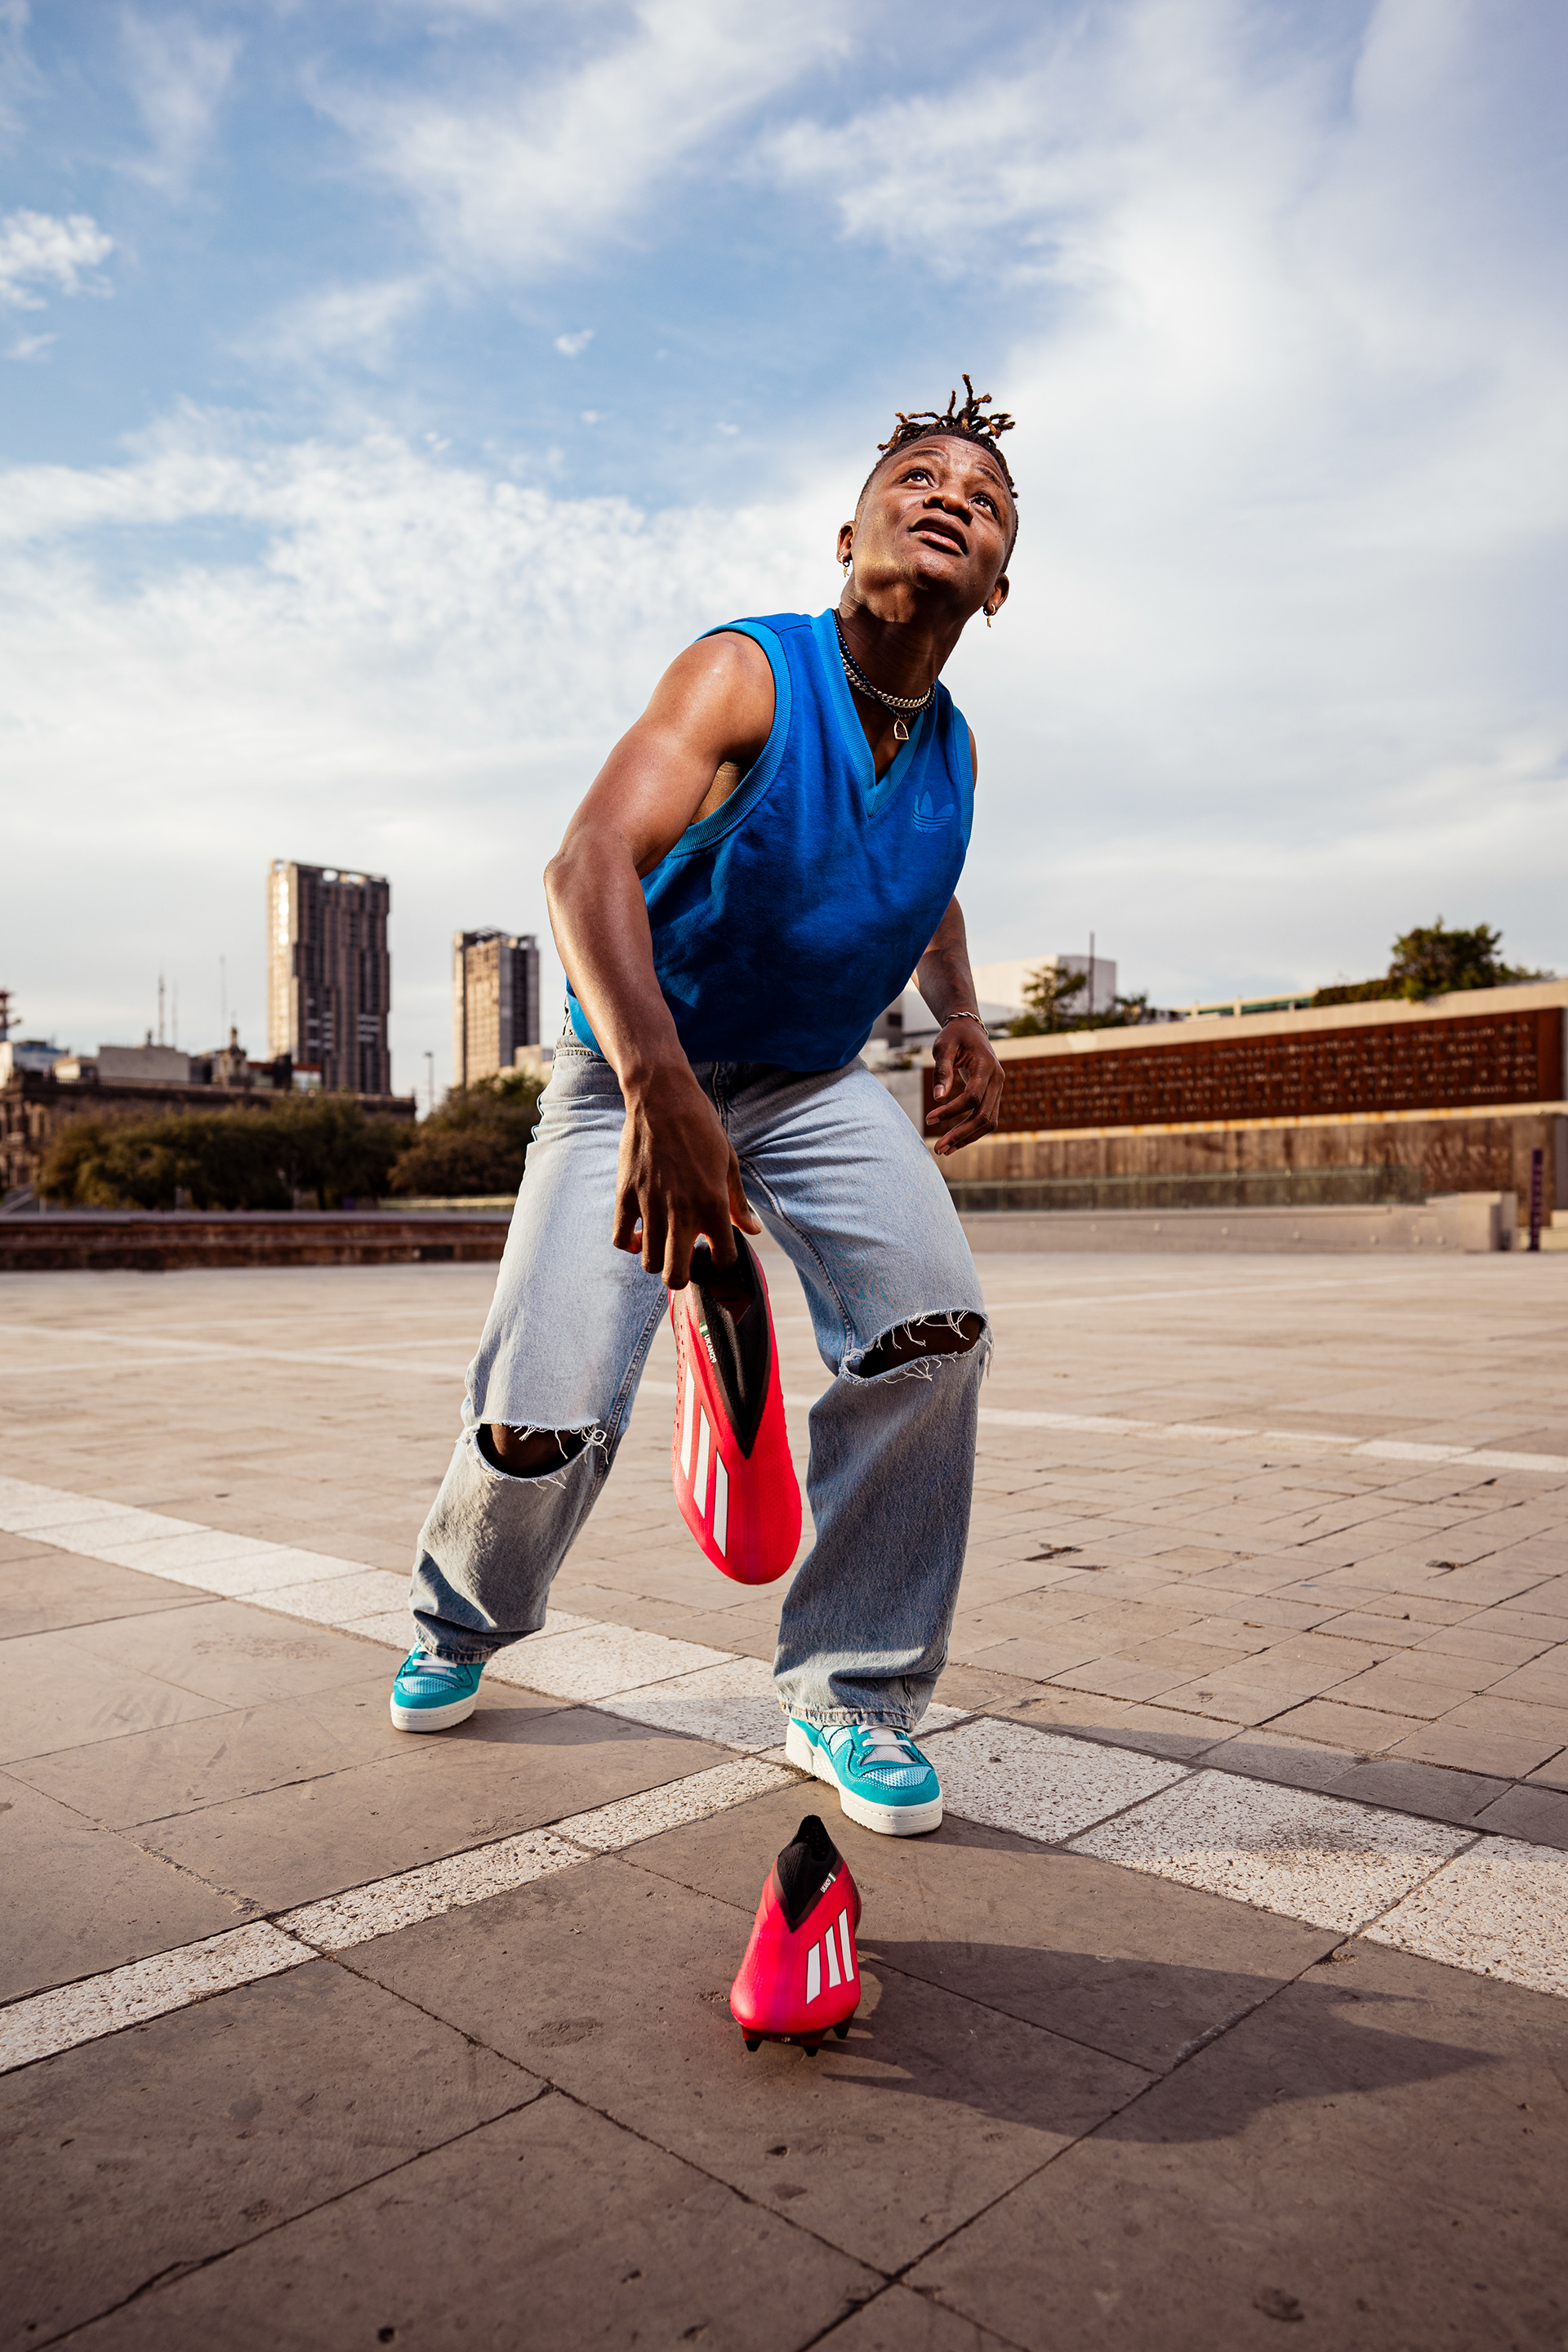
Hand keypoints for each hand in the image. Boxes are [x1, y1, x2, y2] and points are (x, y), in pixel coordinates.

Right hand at [612, 1063, 761, 1287]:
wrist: (662, 1098)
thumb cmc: (701, 1127)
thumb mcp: (729, 1162)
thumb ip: (738, 1202)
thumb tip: (753, 1229)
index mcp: (713, 1204)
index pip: (723, 1259)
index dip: (722, 1261)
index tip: (717, 1251)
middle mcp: (682, 1212)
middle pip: (676, 1275)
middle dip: (683, 1276)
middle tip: (685, 1260)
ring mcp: (651, 1206)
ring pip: (649, 1263)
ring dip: (657, 1260)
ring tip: (663, 1244)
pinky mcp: (626, 1195)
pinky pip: (621, 1239)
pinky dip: (630, 1244)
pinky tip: (640, 1233)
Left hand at [925, 1021, 1004, 1154]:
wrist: (970, 1029)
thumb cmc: (954, 1036)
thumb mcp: (943, 1047)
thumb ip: (942, 1071)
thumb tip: (938, 1097)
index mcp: (987, 1066)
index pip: (973, 1097)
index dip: (951, 1111)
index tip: (929, 1118)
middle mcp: (998, 1080)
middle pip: (984, 1116)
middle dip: (961, 1134)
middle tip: (938, 1148)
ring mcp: (998, 1089)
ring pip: (989, 1122)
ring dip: (968, 1138)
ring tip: (945, 1150)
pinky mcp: (994, 1095)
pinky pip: (987, 1119)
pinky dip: (972, 1132)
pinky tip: (954, 1142)